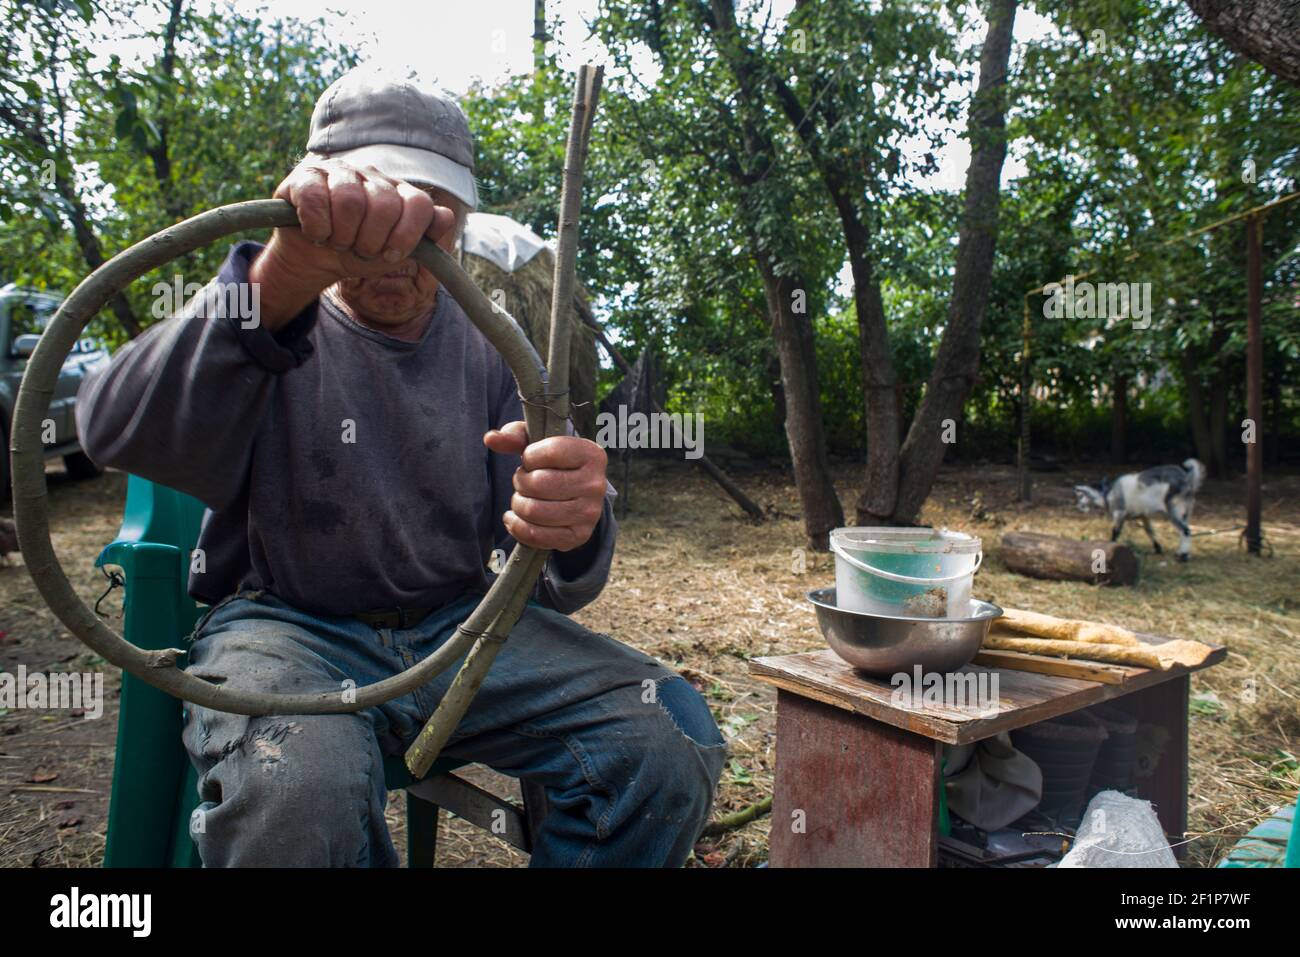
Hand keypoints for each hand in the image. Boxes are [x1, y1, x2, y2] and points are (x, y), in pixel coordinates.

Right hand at [249, 158, 457, 328]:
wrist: (314, 256)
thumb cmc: (359, 252)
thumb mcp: (394, 253)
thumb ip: (426, 240)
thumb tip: (445, 218)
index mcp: (398, 193)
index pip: (420, 204)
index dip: (408, 235)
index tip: (392, 254)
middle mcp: (372, 176)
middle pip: (385, 206)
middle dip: (371, 241)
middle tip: (359, 250)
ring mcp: (340, 171)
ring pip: (350, 202)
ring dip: (343, 236)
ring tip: (338, 242)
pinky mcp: (306, 174)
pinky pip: (316, 200)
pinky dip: (317, 228)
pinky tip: (317, 234)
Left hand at [484, 421, 607, 551]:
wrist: (577, 494)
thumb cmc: (554, 463)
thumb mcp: (539, 443)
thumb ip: (515, 436)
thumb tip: (491, 439)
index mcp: (592, 454)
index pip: (551, 452)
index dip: (530, 457)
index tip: (530, 460)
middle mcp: (596, 484)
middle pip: (539, 484)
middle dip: (520, 482)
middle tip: (522, 481)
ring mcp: (589, 513)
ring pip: (534, 511)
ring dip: (517, 504)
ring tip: (521, 499)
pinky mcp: (579, 536)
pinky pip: (537, 535)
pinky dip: (518, 527)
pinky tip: (514, 518)